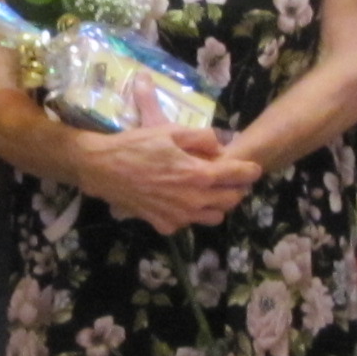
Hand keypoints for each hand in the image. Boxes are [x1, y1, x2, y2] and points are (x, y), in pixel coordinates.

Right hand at [78, 125, 258, 234]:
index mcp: (198, 175)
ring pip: (214, 217)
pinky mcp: (164, 225)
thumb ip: (201, 137)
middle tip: (232, 179)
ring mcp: (179, 216)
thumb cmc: (135, 146)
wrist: (102, 169)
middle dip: (237, 189)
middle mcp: (193, 200)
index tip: (255, 168)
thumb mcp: (169, 131)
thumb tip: (220, 144)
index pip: (236, 176)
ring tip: (209, 191)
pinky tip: (180, 200)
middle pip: (230, 201)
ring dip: (217, 205)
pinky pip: (188, 223)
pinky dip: (191, 213)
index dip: (250, 171)